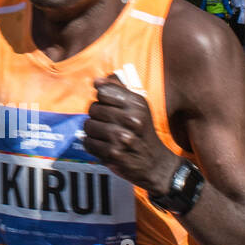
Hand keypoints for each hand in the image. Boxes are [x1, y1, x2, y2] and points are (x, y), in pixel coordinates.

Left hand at [83, 74, 179, 195]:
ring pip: (89, 125)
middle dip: (96, 116)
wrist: (155, 164)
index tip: (109, 107)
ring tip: (103, 135)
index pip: (103, 92)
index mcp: (138, 105)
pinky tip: (102, 145)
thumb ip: (119, 90)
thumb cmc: (143, 132)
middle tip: (106, 123)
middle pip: (93, 108)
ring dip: (92, 131)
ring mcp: (123, 138)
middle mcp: (132, 119)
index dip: (102, 99)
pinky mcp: (114, 154)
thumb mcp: (138, 108)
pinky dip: (92, 145)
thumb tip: (97, 81)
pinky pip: (89, 143)